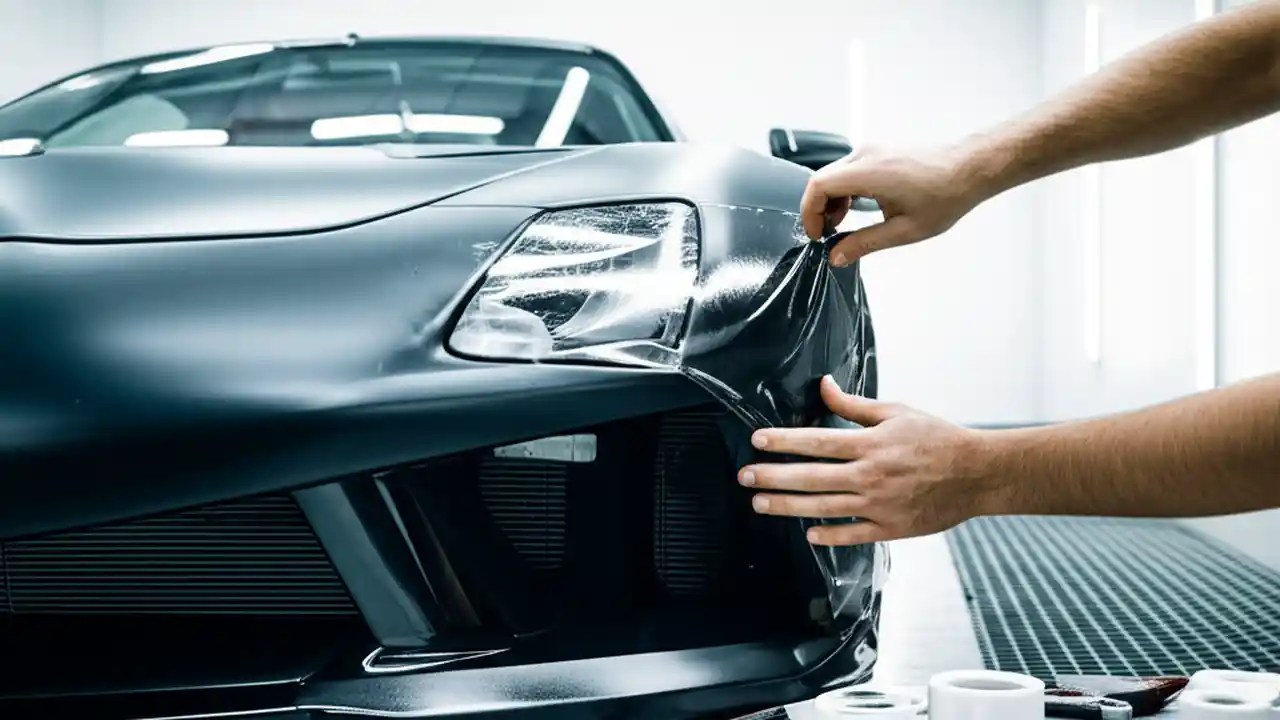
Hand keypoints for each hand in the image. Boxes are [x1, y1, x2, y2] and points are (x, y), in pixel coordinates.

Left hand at [738, 376, 998, 544]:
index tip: (756, 440)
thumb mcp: (896, 412)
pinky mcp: (891, 527)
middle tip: (745, 476)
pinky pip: (852, 534)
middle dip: (773, 476)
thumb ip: (855, 405)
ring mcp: (879, 504)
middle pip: (811, 477)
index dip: (783, 441)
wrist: (977, 474)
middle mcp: (870, 475)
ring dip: (787, 506)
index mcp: (870, 444)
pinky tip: (808, 533)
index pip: (816, 442)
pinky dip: (829, 535)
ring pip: (823, 508)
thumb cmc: (937, 438)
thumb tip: (824, 386)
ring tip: (760, 503)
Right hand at [799, 145, 985, 266]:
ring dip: (831, 201)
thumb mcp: (904, 230)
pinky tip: (855, 210)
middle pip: (822, 180)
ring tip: (841, 226)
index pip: (818, 186)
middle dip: (818, 209)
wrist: (970, 169)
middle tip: (826, 235)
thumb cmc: (946, 195)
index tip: (817, 235)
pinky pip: (848, 170)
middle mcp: (866, 155)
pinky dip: (843, 191)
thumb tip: (837, 257)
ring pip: (834, 175)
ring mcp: (872, 151)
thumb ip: (864, 244)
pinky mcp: (878, 153)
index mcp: (869, 172)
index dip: (810, 213)